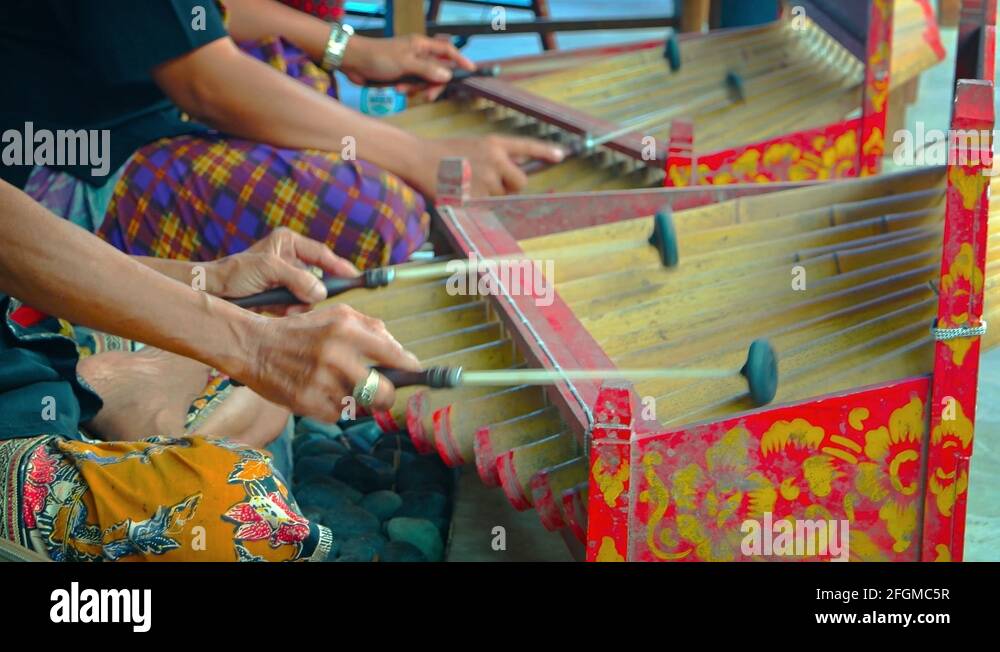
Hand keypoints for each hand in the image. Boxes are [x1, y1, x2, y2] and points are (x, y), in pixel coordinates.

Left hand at [211, 227, 357, 314]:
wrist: (213, 293)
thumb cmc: (234, 273)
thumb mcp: (267, 270)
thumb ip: (297, 278)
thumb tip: (320, 292)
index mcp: (288, 243)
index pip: (321, 254)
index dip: (339, 266)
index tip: (355, 277)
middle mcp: (290, 258)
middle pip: (318, 276)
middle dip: (314, 291)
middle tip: (309, 302)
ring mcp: (287, 278)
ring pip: (310, 293)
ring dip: (302, 304)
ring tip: (287, 309)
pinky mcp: (282, 295)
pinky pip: (299, 304)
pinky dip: (294, 311)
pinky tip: (282, 312)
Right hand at [238, 303, 421, 418]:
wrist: (254, 346)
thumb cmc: (300, 331)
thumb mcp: (335, 315)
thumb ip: (370, 327)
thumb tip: (398, 349)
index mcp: (346, 329)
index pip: (393, 354)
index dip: (410, 367)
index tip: (417, 372)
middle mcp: (336, 356)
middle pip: (383, 392)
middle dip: (388, 396)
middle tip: (383, 392)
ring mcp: (322, 382)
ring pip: (360, 406)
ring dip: (357, 401)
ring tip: (343, 387)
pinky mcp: (308, 403)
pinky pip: (338, 415)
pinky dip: (336, 408)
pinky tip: (323, 393)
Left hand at [341, 34, 474, 99]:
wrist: (354, 61)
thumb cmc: (379, 57)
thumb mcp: (406, 63)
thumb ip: (428, 70)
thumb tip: (448, 76)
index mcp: (422, 45)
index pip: (447, 51)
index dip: (460, 60)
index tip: (471, 70)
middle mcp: (418, 54)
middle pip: (438, 71)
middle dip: (433, 84)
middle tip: (428, 96)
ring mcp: (410, 65)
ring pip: (425, 81)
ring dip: (416, 88)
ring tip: (402, 89)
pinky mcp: (401, 75)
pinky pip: (412, 86)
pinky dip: (407, 90)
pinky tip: (397, 90)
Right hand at [419, 136, 565, 197]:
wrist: (418, 158)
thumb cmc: (442, 153)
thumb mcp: (473, 145)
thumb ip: (495, 154)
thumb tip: (516, 165)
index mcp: (494, 143)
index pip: (526, 147)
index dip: (545, 152)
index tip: (562, 155)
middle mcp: (496, 160)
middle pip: (520, 182)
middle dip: (510, 187)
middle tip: (488, 183)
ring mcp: (488, 179)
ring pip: (501, 197)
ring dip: (489, 196)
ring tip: (467, 184)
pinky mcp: (478, 196)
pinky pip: (487, 207)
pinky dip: (477, 205)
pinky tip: (462, 194)